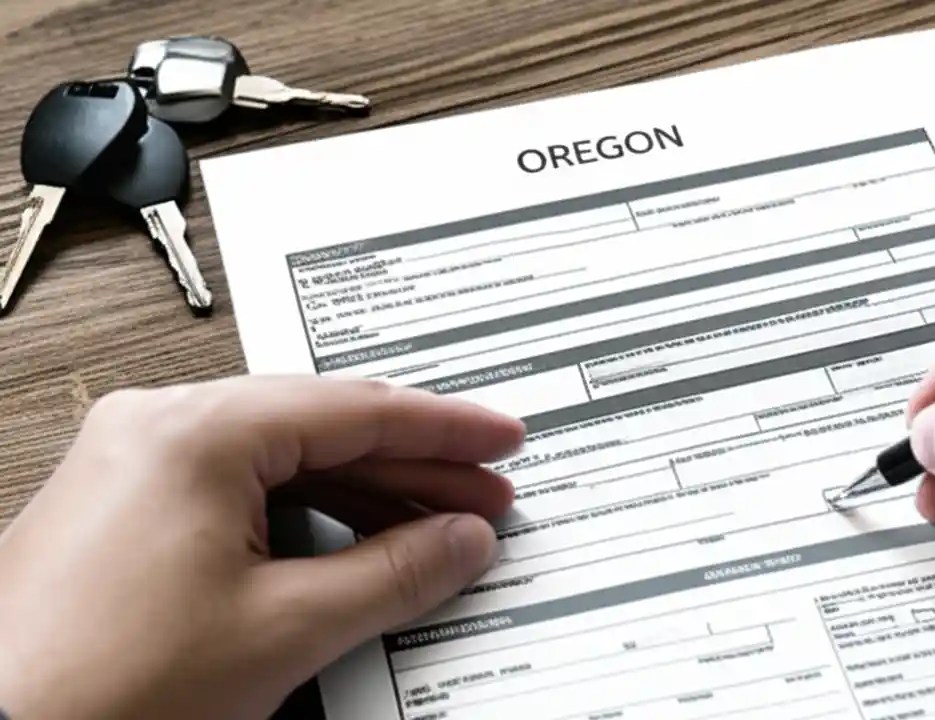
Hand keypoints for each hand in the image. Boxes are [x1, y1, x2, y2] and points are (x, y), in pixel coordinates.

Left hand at [0, 376, 523, 719]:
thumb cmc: (101, 691)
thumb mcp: (284, 630)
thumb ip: (395, 573)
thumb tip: (462, 539)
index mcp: (196, 431)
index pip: (357, 410)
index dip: (446, 429)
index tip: (500, 441)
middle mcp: (159, 428)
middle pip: (323, 429)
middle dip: (414, 465)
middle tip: (484, 492)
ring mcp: (136, 465)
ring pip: (284, 460)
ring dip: (366, 492)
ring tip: (438, 523)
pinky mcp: (127, 509)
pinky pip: (243, 489)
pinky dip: (308, 514)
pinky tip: (358, 542)